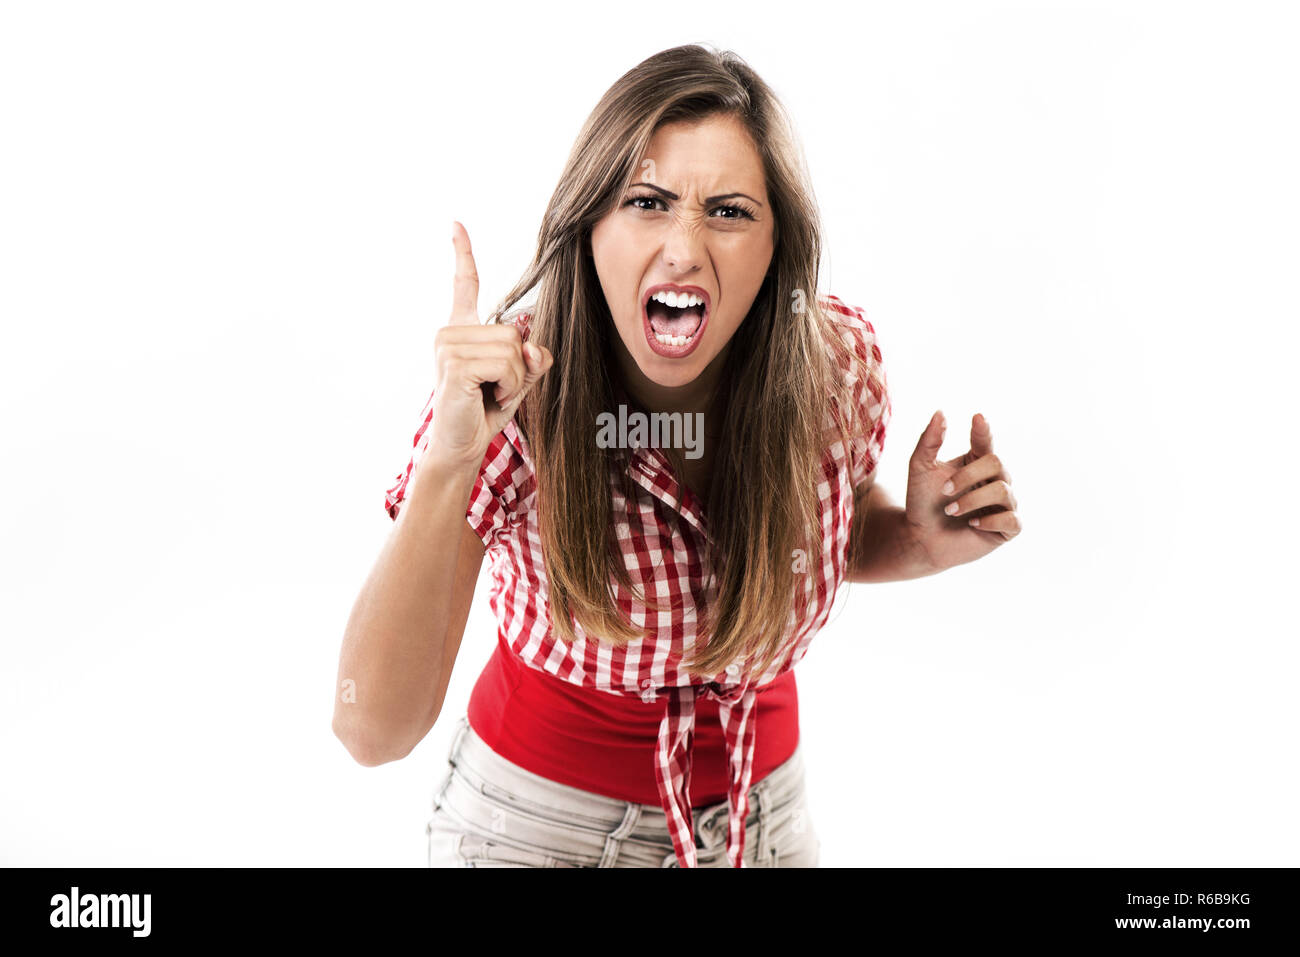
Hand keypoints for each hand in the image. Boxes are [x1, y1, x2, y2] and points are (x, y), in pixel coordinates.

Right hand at [425, 221, 553, 471]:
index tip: (455, 223)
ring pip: (513, 349)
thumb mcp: (519, 380)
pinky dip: (510, 385)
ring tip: (492, 393)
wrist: (461, 445)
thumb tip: (535, 345)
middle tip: (497, 388)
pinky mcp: (455, 363)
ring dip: (515, 379)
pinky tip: (489, 397)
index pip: (465, 285)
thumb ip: (533, 358)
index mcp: (462, 329)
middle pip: (513, 331)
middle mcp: (451, 331)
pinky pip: (507, 364)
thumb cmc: (485, 410)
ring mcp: (449, 345)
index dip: (463, 253)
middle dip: (520, 366)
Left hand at [903, 410, 1020, 570]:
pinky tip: (971, 523)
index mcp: (976, 462)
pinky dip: (990, 520)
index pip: (985, 440)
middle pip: (996, 462)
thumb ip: (929, 441)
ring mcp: (1004, 504)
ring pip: (1003, 491)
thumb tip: (940, 412)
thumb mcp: (920, 470)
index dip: (983, 429)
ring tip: (950, 510)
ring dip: (973, 500)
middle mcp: (995, 479)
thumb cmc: (922, 503)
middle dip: (968, 476)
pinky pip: (1012, 519)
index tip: (976, 418)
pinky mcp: (1007, 529)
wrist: (920, 539)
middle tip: (944, 492)